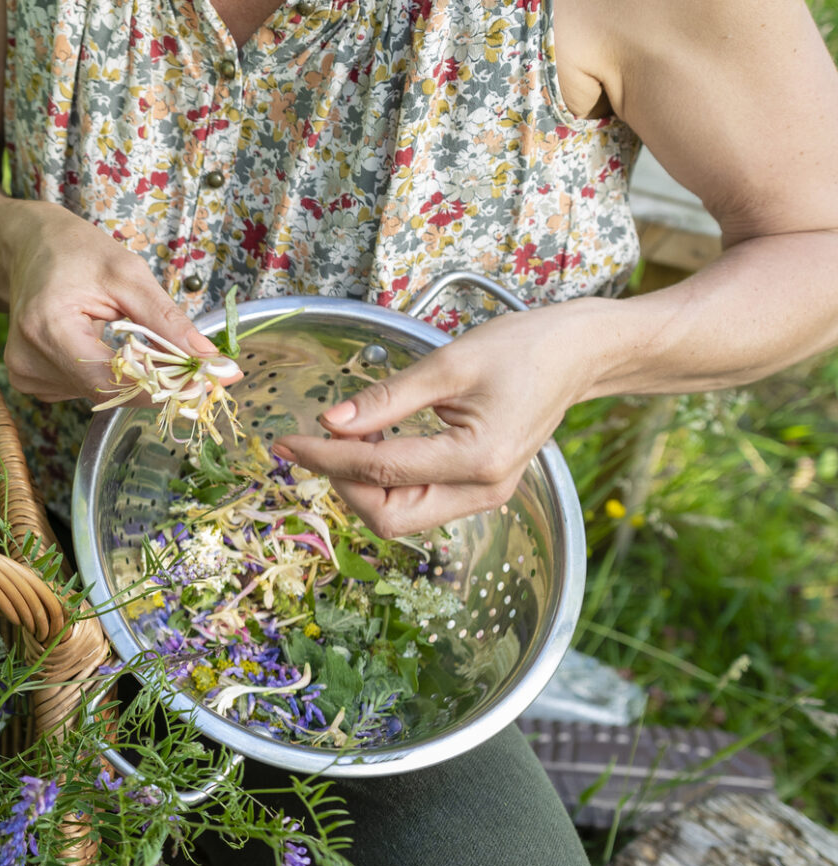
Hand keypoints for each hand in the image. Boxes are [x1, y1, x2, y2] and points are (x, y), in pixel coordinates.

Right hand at [2, 203, 233, 402]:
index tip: (201, 383)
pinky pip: (81, 390)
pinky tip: (97, 345)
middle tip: (186, 363)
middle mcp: (26, 359)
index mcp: (46, 327)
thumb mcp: (128, 274)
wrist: (30, 247)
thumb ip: (168, 321)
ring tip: (123, 334)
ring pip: (96, 395)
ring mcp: (25, 374)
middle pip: (104, 391)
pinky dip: (102, 374)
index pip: (108, 380)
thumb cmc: (76, 253)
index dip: (158, 387)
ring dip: (125, 375)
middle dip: (150, 380)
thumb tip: (209, 360)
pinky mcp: (28, 379)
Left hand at [271, 300, 611, 537]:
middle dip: (343, 484)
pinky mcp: (480, 490)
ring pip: (400, 516)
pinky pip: (418, 503)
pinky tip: (370, 449)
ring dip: (361, 486)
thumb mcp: (448, 363)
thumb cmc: (523, 348)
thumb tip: (329, 423)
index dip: (325, 457)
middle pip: (388, 516)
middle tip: (314, 444)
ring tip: (341, 443)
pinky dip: (385, 483)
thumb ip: (386, 398)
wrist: (578, 354)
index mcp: (478, 458)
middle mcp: (484, 490)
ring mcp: (485, 496)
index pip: (381, 471)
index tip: (287, 441)